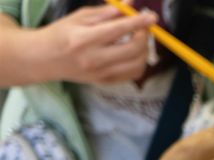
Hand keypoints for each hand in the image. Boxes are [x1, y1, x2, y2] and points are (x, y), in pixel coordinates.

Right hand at [38, 5, 155, 84]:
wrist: (45, 58)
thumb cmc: (62, 33)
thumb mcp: (80, 17)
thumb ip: (107, 11)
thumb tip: (131, 4)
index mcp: (85, 39)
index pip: (119, 30)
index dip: (139, 22)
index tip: (152, 17)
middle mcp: (94, 59)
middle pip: (134, 49)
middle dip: (144, 36)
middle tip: (143, 27)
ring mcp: (101, 74)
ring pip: (138, 64)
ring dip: (145, 50)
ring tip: (137, 39)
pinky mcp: (106, 83)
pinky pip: (133, 74)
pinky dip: (139, 62)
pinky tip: (132, 53)